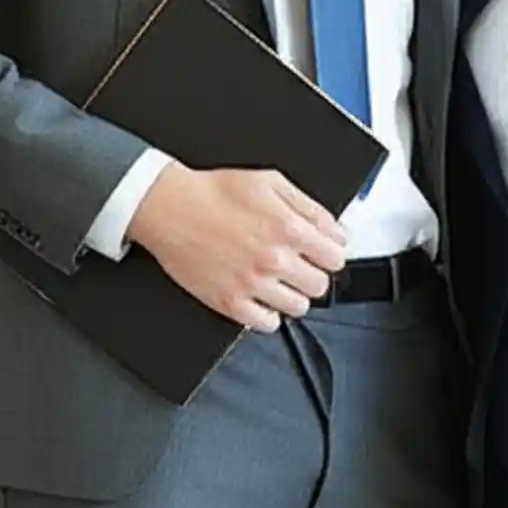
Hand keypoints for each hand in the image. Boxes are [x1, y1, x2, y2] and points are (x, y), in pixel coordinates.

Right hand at [127, 163, 346, 332]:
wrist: (170, 207)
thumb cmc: (214, 192)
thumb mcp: (271, 183)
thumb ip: (311, 208)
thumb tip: (337, 232)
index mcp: (288, 229)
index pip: (336, 258)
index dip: (330, 254)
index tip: (323, 253)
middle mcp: (273, 259)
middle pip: (320, 285)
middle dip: (313, 273)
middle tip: (299, 265)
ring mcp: (252, 284)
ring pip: (298, 307)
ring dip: (294, 295)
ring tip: (280, 280)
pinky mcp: (229, 302)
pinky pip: (267, 324)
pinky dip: (269, 313)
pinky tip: (263, 297)